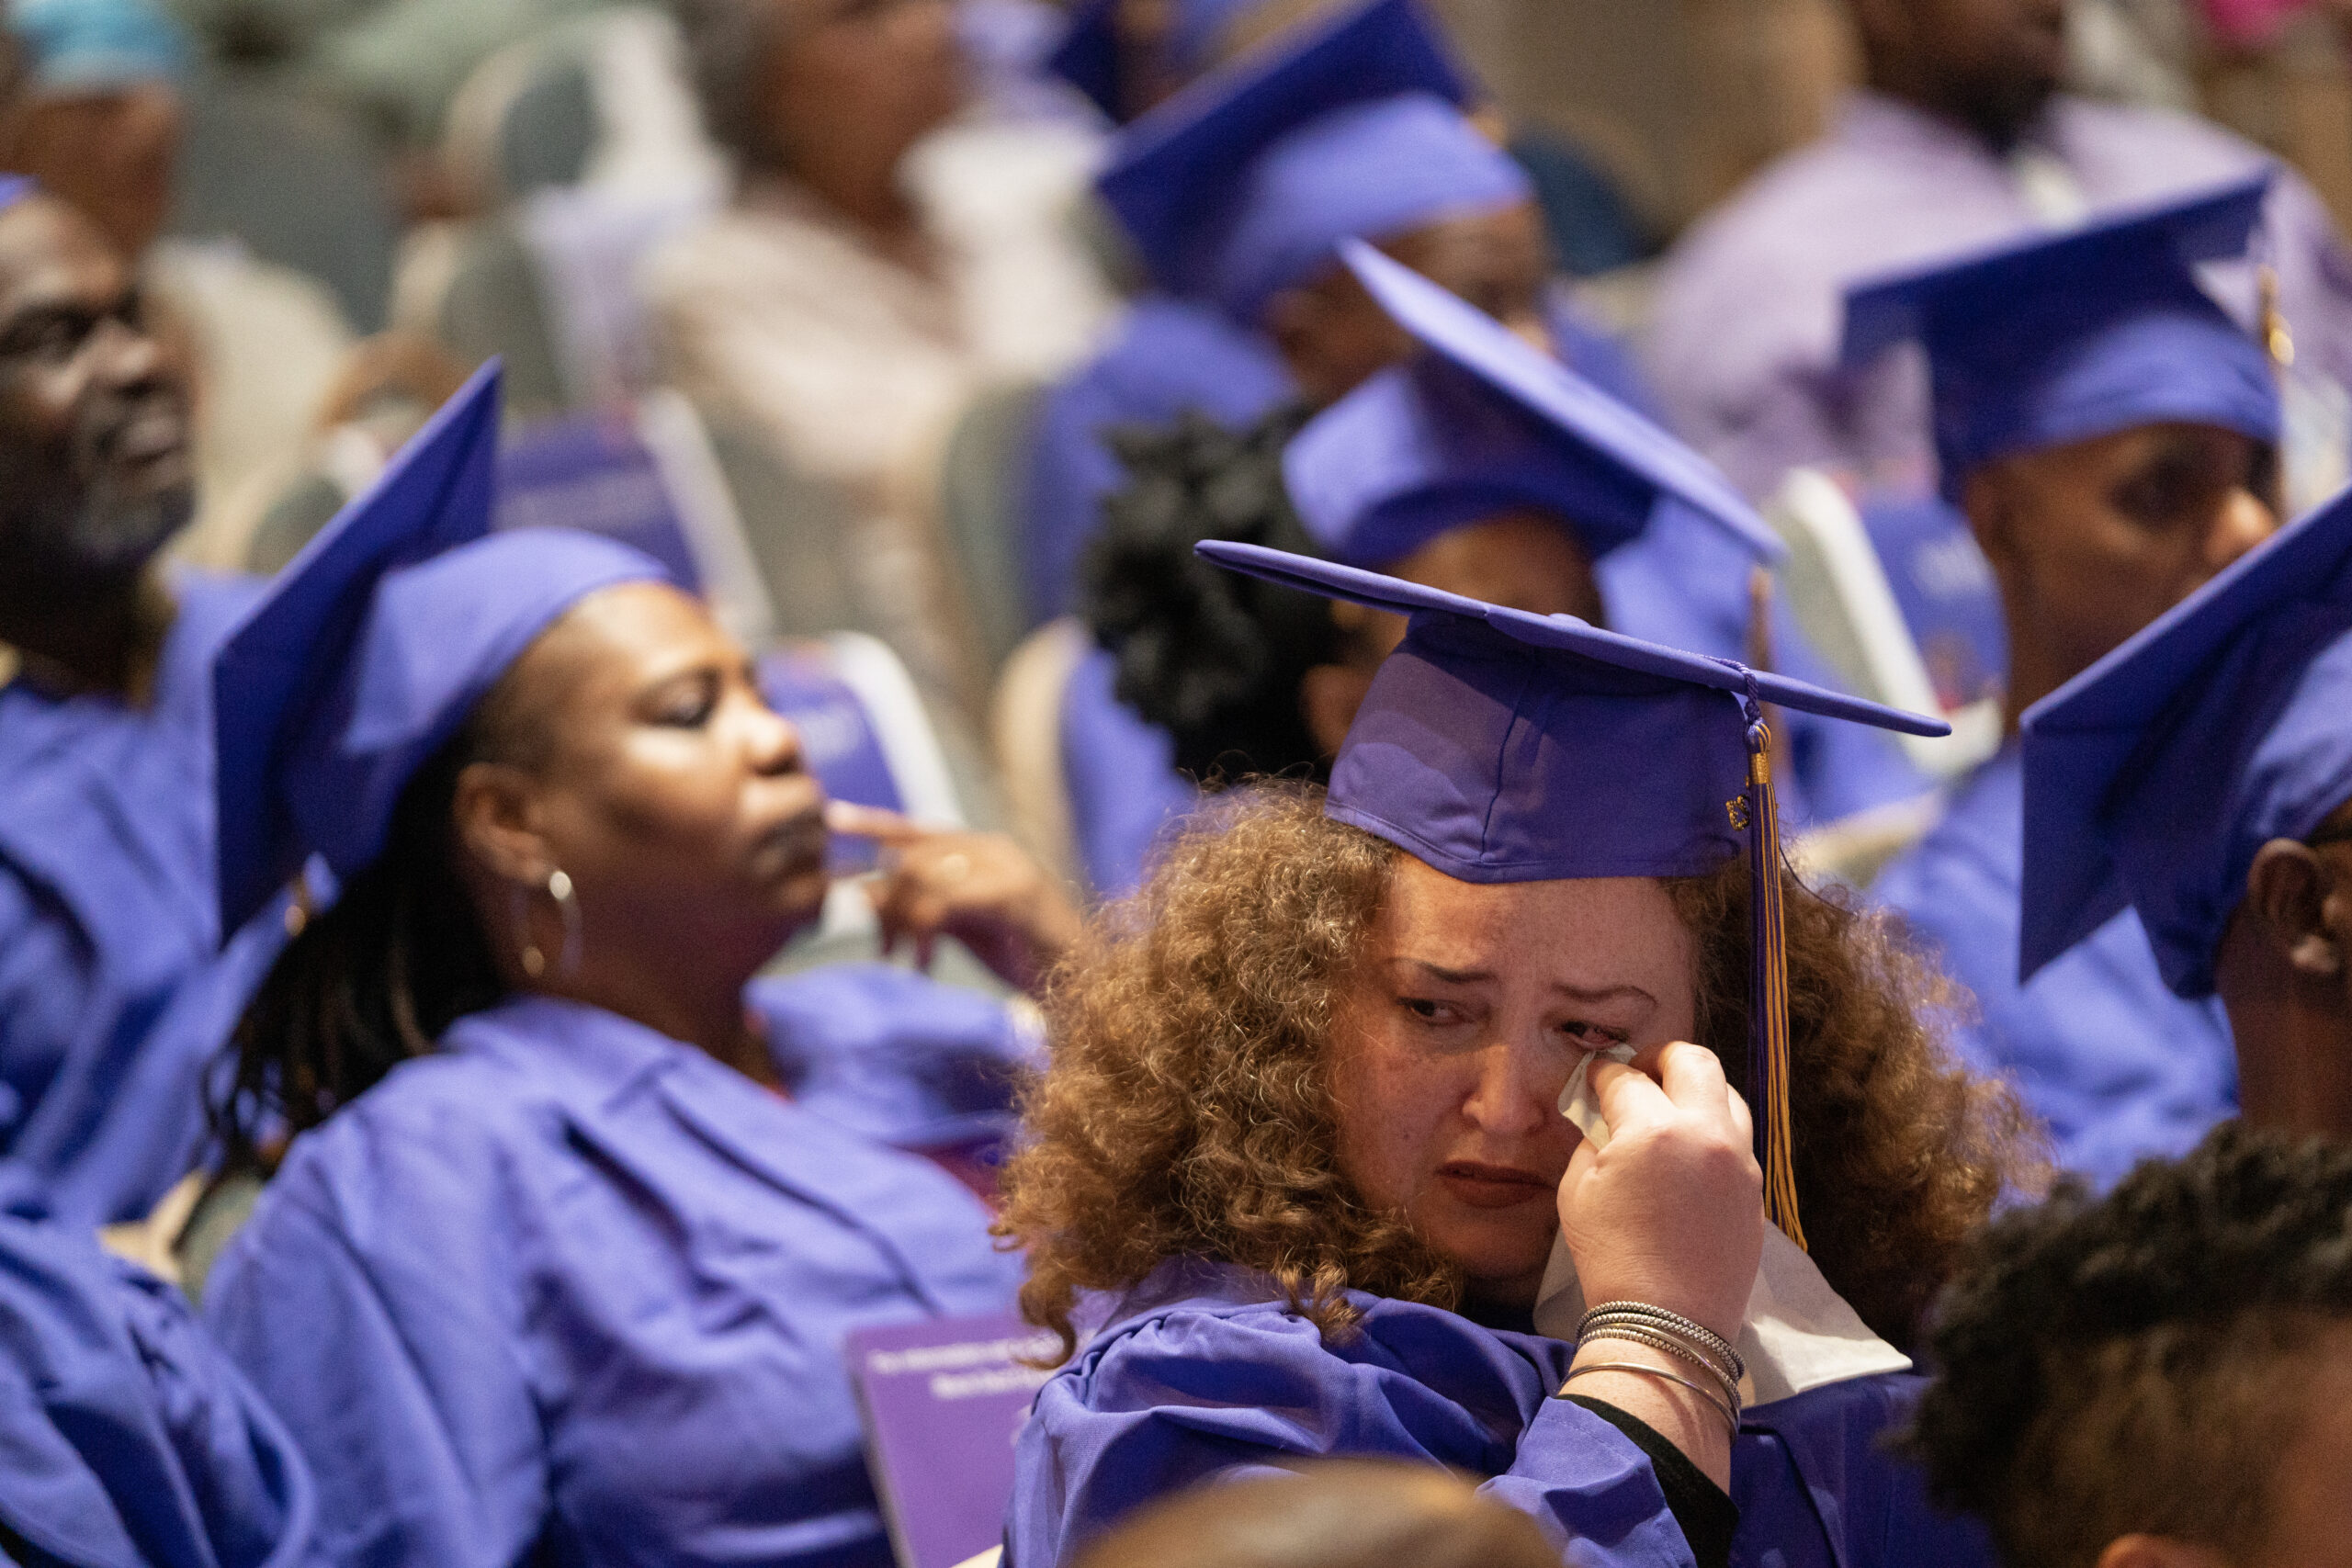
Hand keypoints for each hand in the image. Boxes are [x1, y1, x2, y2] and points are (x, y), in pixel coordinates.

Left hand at [825, 802, 1083, 995]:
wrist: (1087, 988)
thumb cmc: (1026, 960)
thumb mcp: (963, 929)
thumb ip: (921, 907)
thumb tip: (863, 895)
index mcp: (985, 851)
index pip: (920, 830)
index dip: (877, 824)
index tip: (835, 819)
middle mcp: (995, 850)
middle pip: (913, 855)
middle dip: (888, 899)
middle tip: (884, 945)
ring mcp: (1008, 869)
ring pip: (925, 873)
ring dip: (903, 919)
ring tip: (905, 956)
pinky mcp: (1014, 895)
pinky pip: (945, 900)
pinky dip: (924, 930)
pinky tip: (925, 963)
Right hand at [1556, 1041, 1762, 1343]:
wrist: (1667, 1323)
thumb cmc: (1610, 1257)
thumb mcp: (1577, 1192)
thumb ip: (1591, 1141)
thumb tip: (1603, 1120)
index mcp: (1652, 1129)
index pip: (1625, 1077)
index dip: (1602, 1073)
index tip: (1593, 1079)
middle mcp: (1705, 1132)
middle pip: (1694, 1061)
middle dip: (1660, 1057)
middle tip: (1639, 1074)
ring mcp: (1739, 1159)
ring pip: (1728, 1093)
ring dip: (1696, 1089)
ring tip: (1672, 1109)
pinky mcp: (1756, 1188)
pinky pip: (1738, 1138)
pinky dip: (1712, 1130)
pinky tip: (1689, 1153)